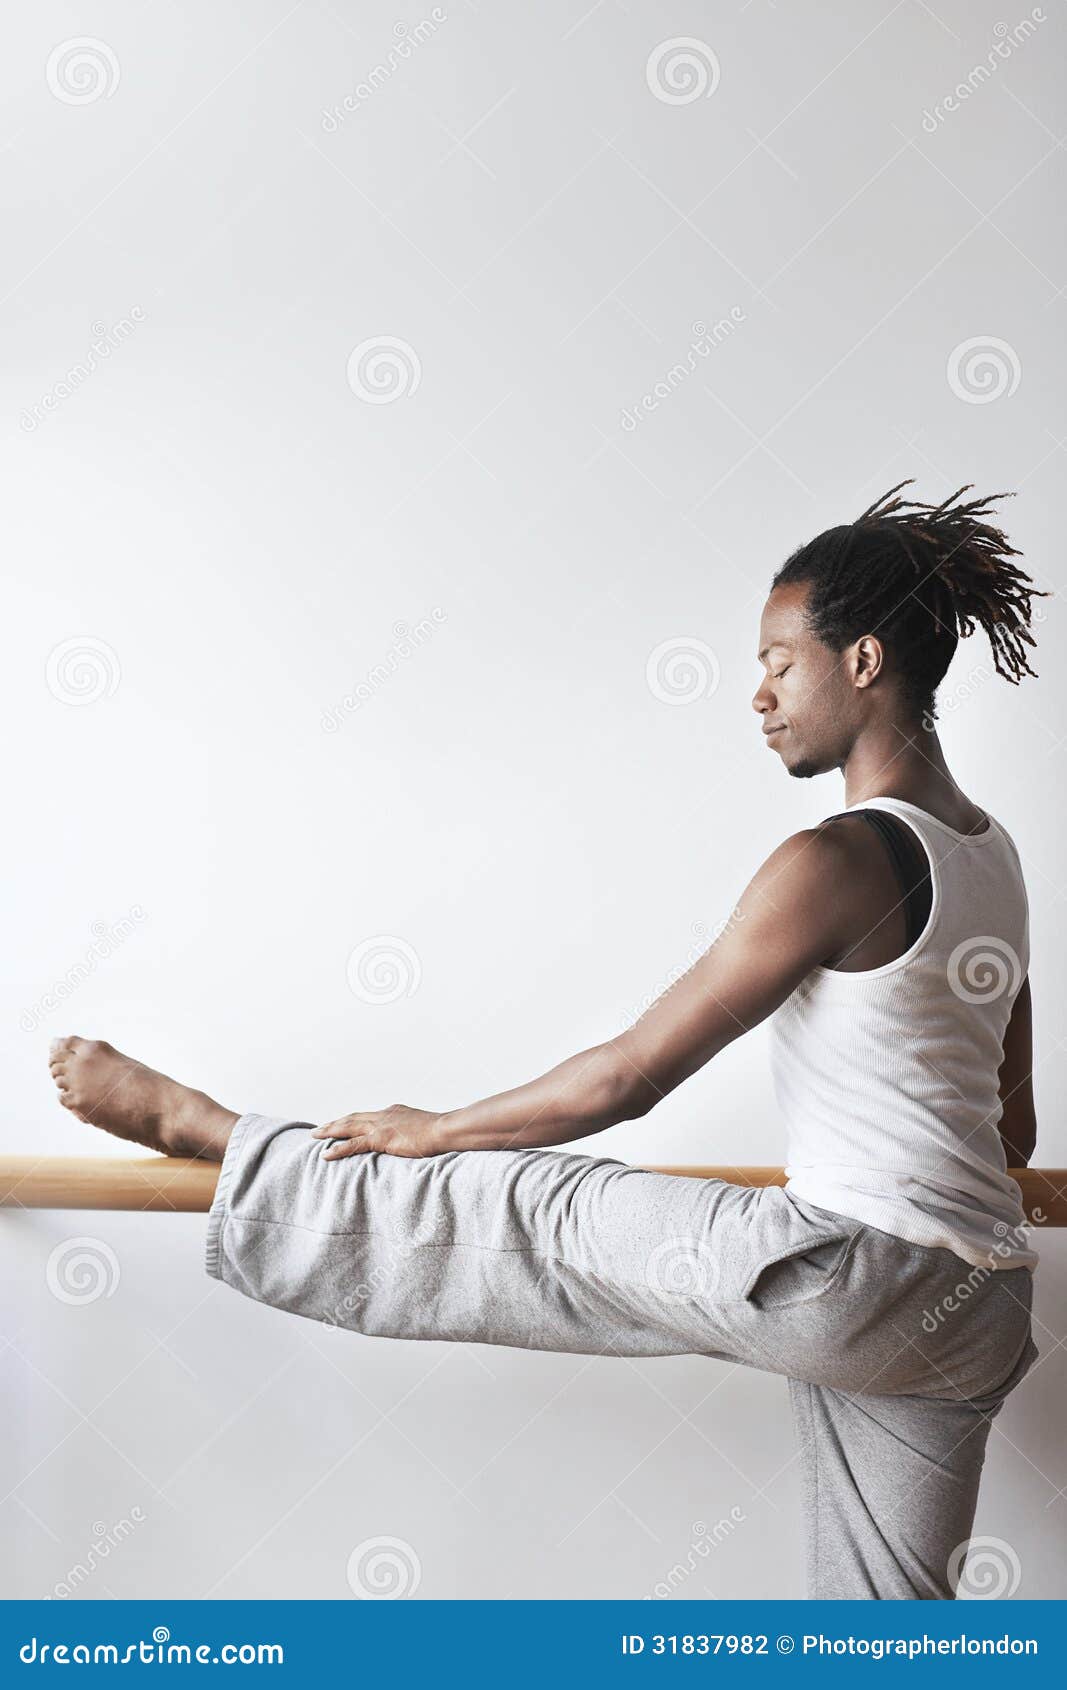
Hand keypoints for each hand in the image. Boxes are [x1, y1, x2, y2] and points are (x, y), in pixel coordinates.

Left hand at [311, 1103, 444, 1160]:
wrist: (445, 1130)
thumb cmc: (442, 1132)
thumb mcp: (425, 1129)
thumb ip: (414, 1132)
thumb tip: (418, 1139)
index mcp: (394, 1112)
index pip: (368, 1116)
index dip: (353, 1120)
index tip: (342, 1124)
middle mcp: (384, 1115)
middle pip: (353, 1118)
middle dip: (335, 1122)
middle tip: (320, 1128)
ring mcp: (381, 1126)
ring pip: (347, 1126)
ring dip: (330, 1130)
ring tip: (315, 1135)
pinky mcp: (380, 1139)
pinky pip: (353, 1144)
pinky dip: (337, 1149)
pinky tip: (326, 1154)